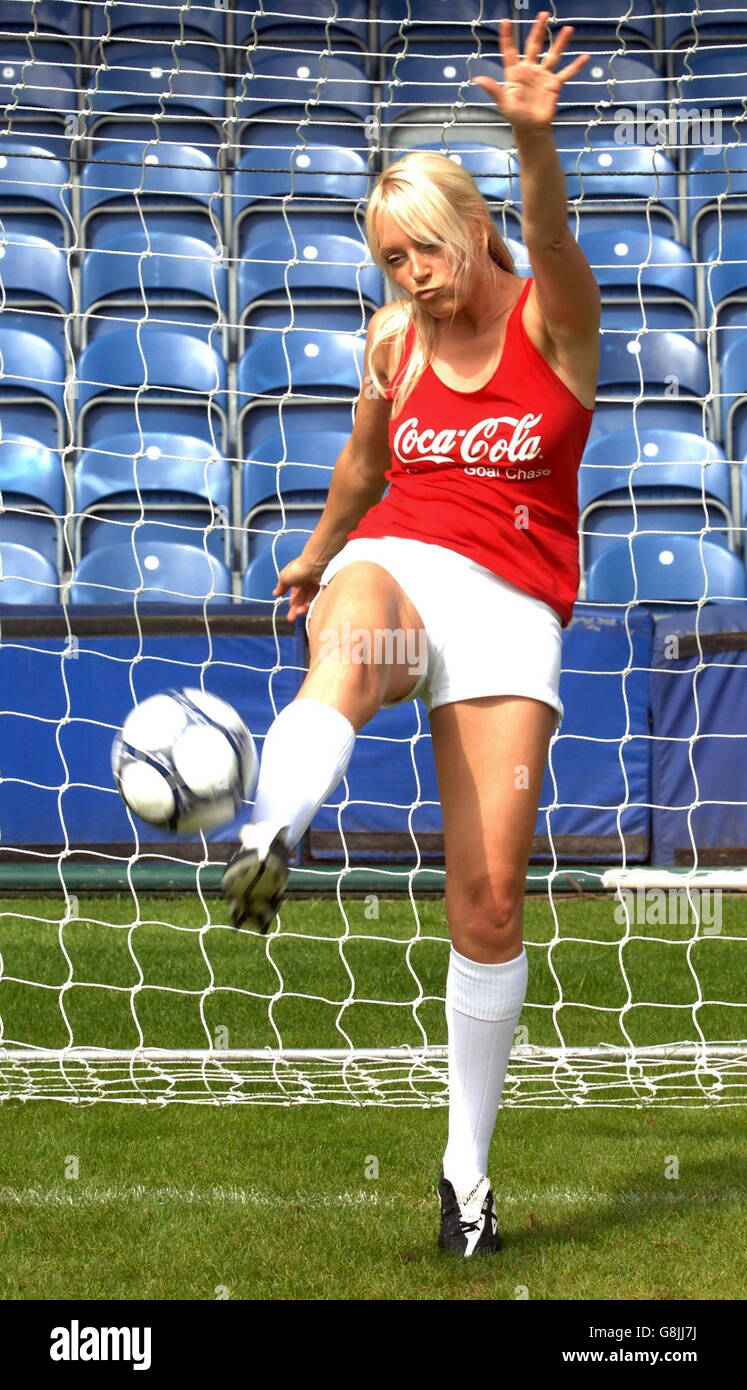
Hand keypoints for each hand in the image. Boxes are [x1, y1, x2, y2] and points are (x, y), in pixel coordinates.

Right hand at [273, 552, 327, 621]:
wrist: (315, 563)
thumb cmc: (298, 568)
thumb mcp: (284, 578)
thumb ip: (280, 587)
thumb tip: (275, 593)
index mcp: (296, 580)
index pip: (294, 596)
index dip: (292, 605)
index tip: (290, 614)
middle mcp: (305, 583)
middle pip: (301, 599)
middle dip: (296, 609)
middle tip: (292, 618)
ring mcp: (314, 585)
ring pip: (309, 600)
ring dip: (303, 608)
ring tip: (300, 612)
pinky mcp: (322, 587)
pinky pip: (317, 598)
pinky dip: (312, 603)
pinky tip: (308, 607)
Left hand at [472, 10, 588, 133]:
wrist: (531, 128)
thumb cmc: (515, 116)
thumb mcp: (503, 103)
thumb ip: (493, 89)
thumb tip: (477, 79)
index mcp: (515, 72)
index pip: (510, 50)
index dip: (507, 36)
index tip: (505, 21)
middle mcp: (530, 70)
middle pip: (534, 45)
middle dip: (538, 30)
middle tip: (543, 14)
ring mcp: (543, 75)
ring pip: (553, 55)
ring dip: (560, 42)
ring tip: (568, 29)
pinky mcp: (554, 84)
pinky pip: (566, 73)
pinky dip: (575, 66)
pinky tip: (585, 57)